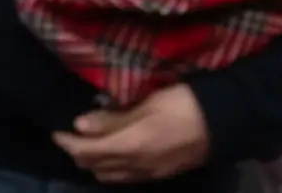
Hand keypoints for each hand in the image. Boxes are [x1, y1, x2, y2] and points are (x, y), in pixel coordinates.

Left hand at [55, 84, 210, 182]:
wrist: (225, 123)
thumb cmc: (184, 104)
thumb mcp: (146, 104)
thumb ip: (114, 117)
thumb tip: (80, 125)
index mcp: (132, 146)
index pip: (88, 151)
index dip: (67, 142)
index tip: (56, 129)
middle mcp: (138, 166)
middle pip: (95, 166)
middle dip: (77, 153)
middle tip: (67, 135)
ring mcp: (150, 173)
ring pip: (109, 175)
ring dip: (92, 162)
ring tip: (85, 143)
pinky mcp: (160, 174)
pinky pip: (126, 177)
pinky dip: (110, 168)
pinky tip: (110, 152)